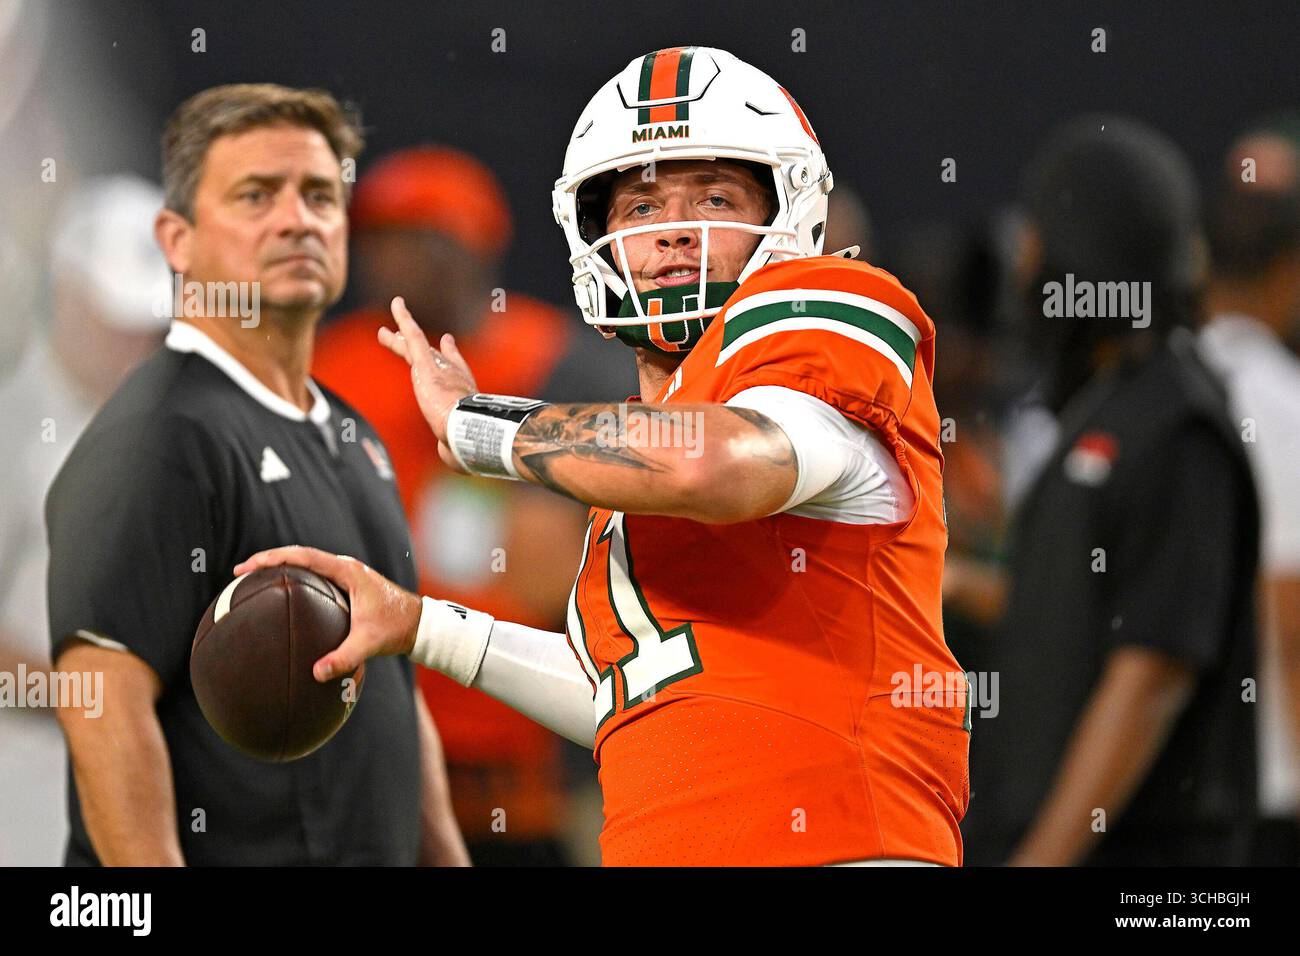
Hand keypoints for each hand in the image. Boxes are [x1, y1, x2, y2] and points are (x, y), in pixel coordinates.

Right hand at [233, 546, 422, 682]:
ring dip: (281, 569)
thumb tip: (316, 674)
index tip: (248, 566)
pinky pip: (315, 578)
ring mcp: (346, 575)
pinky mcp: (347, 586)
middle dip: (269, 561)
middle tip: (240, 573)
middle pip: (299, 556)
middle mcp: (345, 567)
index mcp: (347, 571)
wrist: (420, 624)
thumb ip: (344, 657)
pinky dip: (295, 583)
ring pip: (307, 565)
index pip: (303, 556)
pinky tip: (282, 602)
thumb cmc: (397, 628)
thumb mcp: (370, 642)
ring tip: (254, 582)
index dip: (273, 558)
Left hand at [378, 296, 477, 443]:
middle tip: (409, 331)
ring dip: (399, 334)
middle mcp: (452, 373)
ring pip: (415, 344)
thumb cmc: (467, 442)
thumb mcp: (459, 447)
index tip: (446, 342)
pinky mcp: (424, 362)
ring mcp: (437, 366)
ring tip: (385, 325)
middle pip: (432, 353)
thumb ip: (454, 451)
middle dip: (420, 343)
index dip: (450, 354)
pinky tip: (396, 303)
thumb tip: (454, 460)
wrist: (466, 429)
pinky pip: (413, 334)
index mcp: (461, 391)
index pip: (454, 367)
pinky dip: (404, 317)